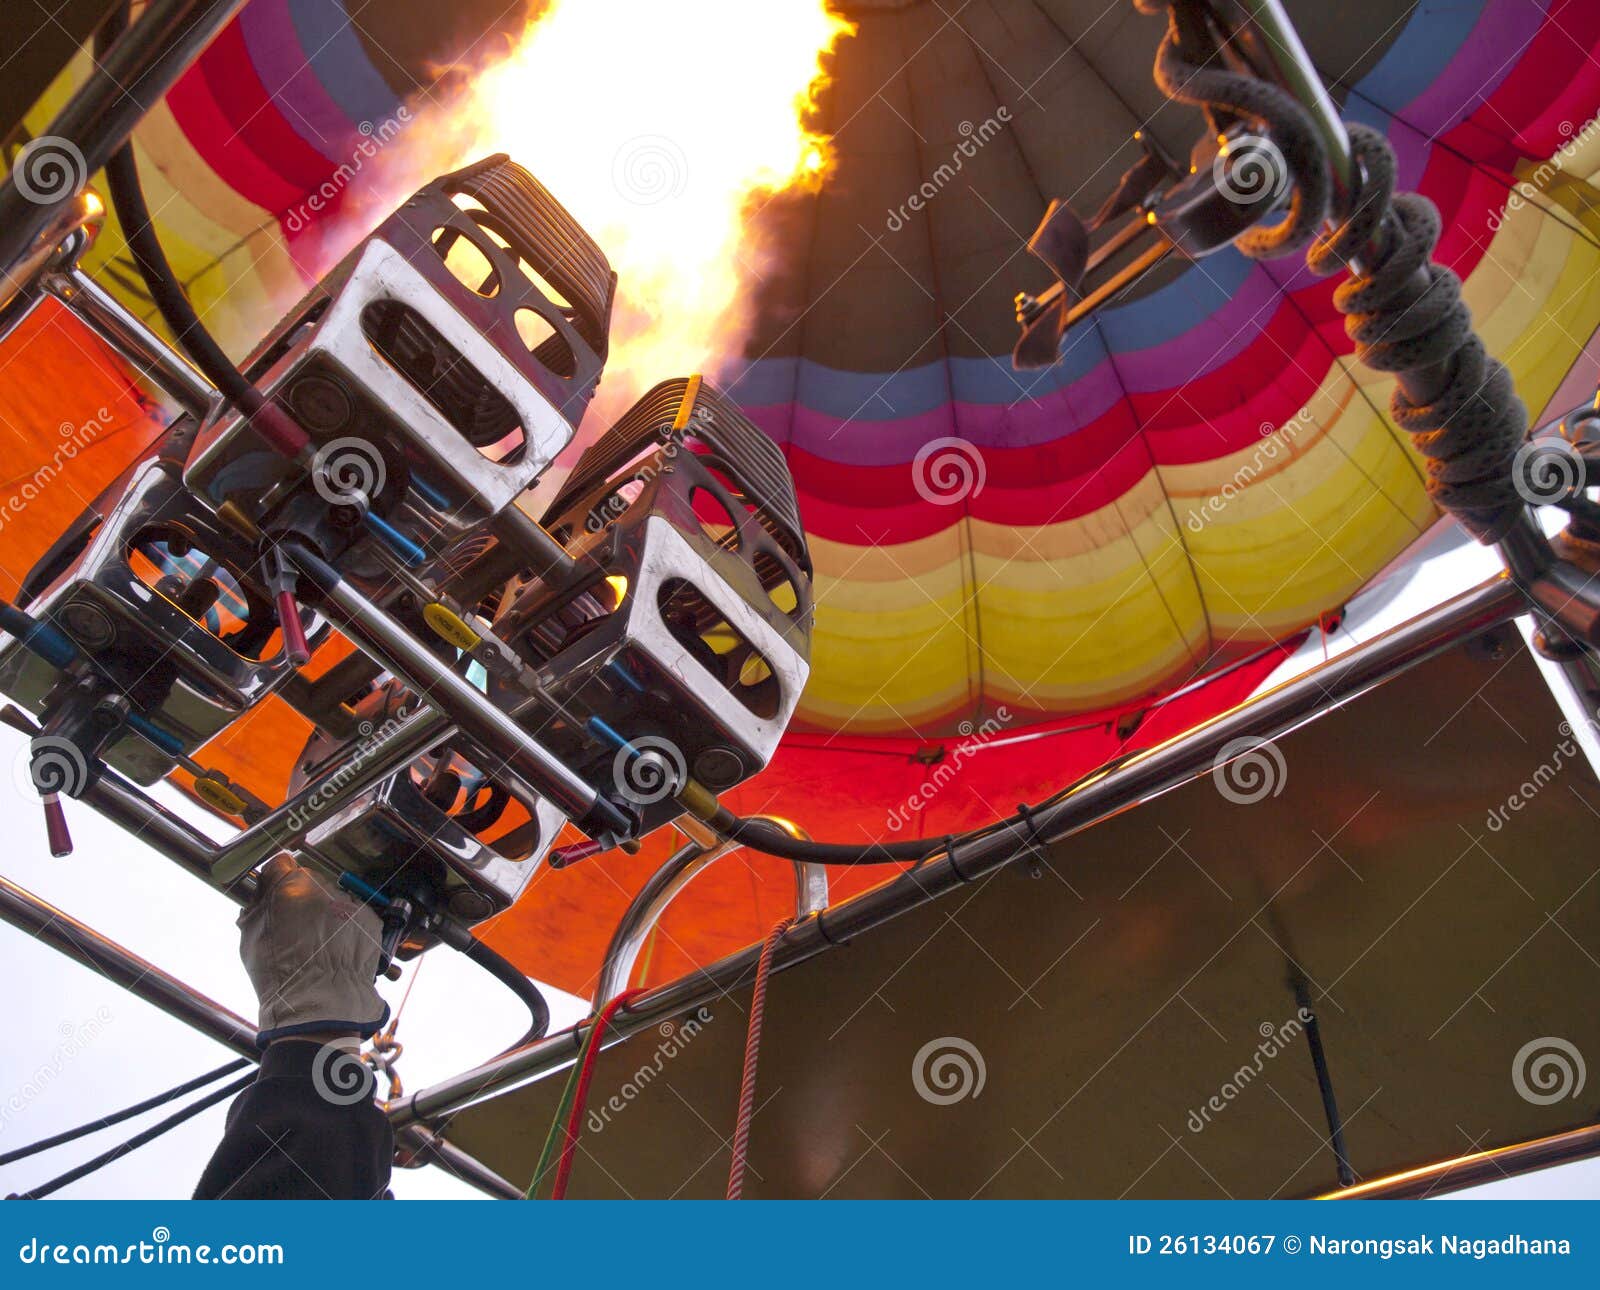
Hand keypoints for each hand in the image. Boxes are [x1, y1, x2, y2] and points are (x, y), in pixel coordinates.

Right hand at [239, 855, 387, 1044]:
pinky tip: (336, 948)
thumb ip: (256, 907)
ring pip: (333, 897)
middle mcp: (322, 890)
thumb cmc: (280, 976)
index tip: (273, 891)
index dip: (275, 878)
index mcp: (288, 890)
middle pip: (308, 880)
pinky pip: (354, 913)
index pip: (280, 864)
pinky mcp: (370, 919)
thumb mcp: (250, 940)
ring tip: (317, 943)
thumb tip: (261, 891)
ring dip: (325, 911)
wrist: (320, 1003)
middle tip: (295, 925)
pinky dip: (346, 925)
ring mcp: (349, 904)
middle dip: (300, 896)